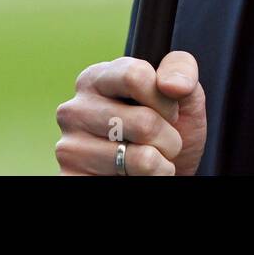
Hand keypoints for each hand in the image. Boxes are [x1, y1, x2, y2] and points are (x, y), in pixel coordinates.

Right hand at [55, 51, 206, 174]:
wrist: (167, 170)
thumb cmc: (169, 128)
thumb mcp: (183, 92)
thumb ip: (181, 70)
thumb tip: (171, 85)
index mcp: (94, 79)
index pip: (135, 76)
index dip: (165, 99)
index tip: (169, 111)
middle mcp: (74, 111)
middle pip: (144, 122)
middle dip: (169, 137)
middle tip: (162, 141)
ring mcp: (70, 149)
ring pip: (142, 159)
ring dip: (160, 164)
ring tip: (149, 160)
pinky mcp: (72, 179)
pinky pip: (128, 184)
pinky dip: (147, 182)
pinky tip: (132, 176)